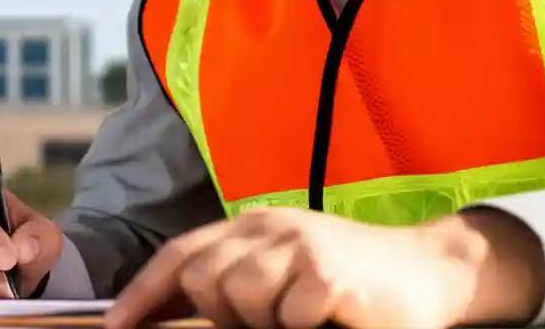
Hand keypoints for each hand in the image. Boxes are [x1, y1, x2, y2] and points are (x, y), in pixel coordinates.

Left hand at [104, 206, 544, 328]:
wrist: (431, 271)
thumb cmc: (348, 280)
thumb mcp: (282, 270)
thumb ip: (231, 281)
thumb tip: (165, 314)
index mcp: (250, 225)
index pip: (178, 255)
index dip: (141, 293)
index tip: (113, 327)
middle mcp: (269, 227)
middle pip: (202, 278)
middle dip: (220, 313)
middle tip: (266, 321)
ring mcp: (300, 246)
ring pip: (240, 298)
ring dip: (265, 322)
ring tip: (302, 318)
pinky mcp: (329, 275)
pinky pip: (288, 315)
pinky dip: (303, 325)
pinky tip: (330, 318)